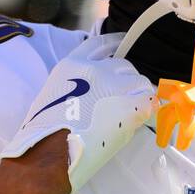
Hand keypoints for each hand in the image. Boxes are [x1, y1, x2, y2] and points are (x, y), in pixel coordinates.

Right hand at [0, 35, 157, 192]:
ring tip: (127, 115)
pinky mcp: (130, 105)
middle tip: (122, 102)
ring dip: (137, 97)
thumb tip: (94, 95)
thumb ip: (75, 86)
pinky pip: (149, 102)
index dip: (114, 42)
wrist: (50, 152)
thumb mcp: (53, 96)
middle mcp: (95, 69)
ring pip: (140, 83)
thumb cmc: (45, 133)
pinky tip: (137, 120)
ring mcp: (115, 85)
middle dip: (126, 83)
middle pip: (125, 66)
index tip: (123, 41)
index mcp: (73, 65)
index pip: (100, 44)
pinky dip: (146, 111)